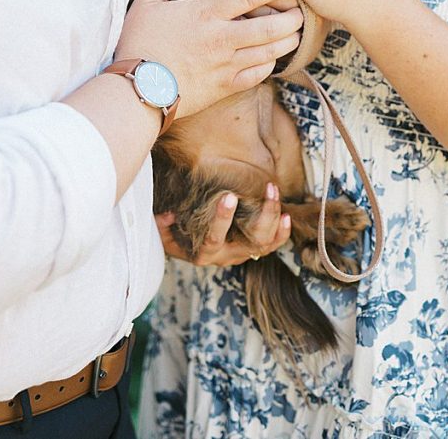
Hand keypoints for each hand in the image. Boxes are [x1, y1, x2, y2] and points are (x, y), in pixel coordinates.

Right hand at [116, 0, 302, 118]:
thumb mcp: (146, 3)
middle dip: (292, 16)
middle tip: (299, 8)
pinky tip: (271, 56)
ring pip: (273, 51)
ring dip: (288, 39)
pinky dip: (271, 62)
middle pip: (273, 25)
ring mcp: (228, 65)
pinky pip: (261, 74)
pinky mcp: (227, 87)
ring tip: (294, 31)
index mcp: (206, 15)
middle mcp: (223, 39)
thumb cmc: (139, 44)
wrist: (138, 90)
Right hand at [157, 183, 292, 265]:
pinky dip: (281, 233)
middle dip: (264, 215)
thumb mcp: (162, 234)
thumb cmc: (174, 238)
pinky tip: (286, 216)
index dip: (222, 219)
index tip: (229, 196)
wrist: (187, 251)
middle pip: (251, 241)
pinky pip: (271, 245)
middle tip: (269, 189)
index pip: (214, 238)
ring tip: (275, 192)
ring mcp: (240, 256)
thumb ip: (161, 224)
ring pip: (265, 243)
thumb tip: (168, 214)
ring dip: (274, 217)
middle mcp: (225, 258)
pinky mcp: (250, 251)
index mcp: (203, 254)